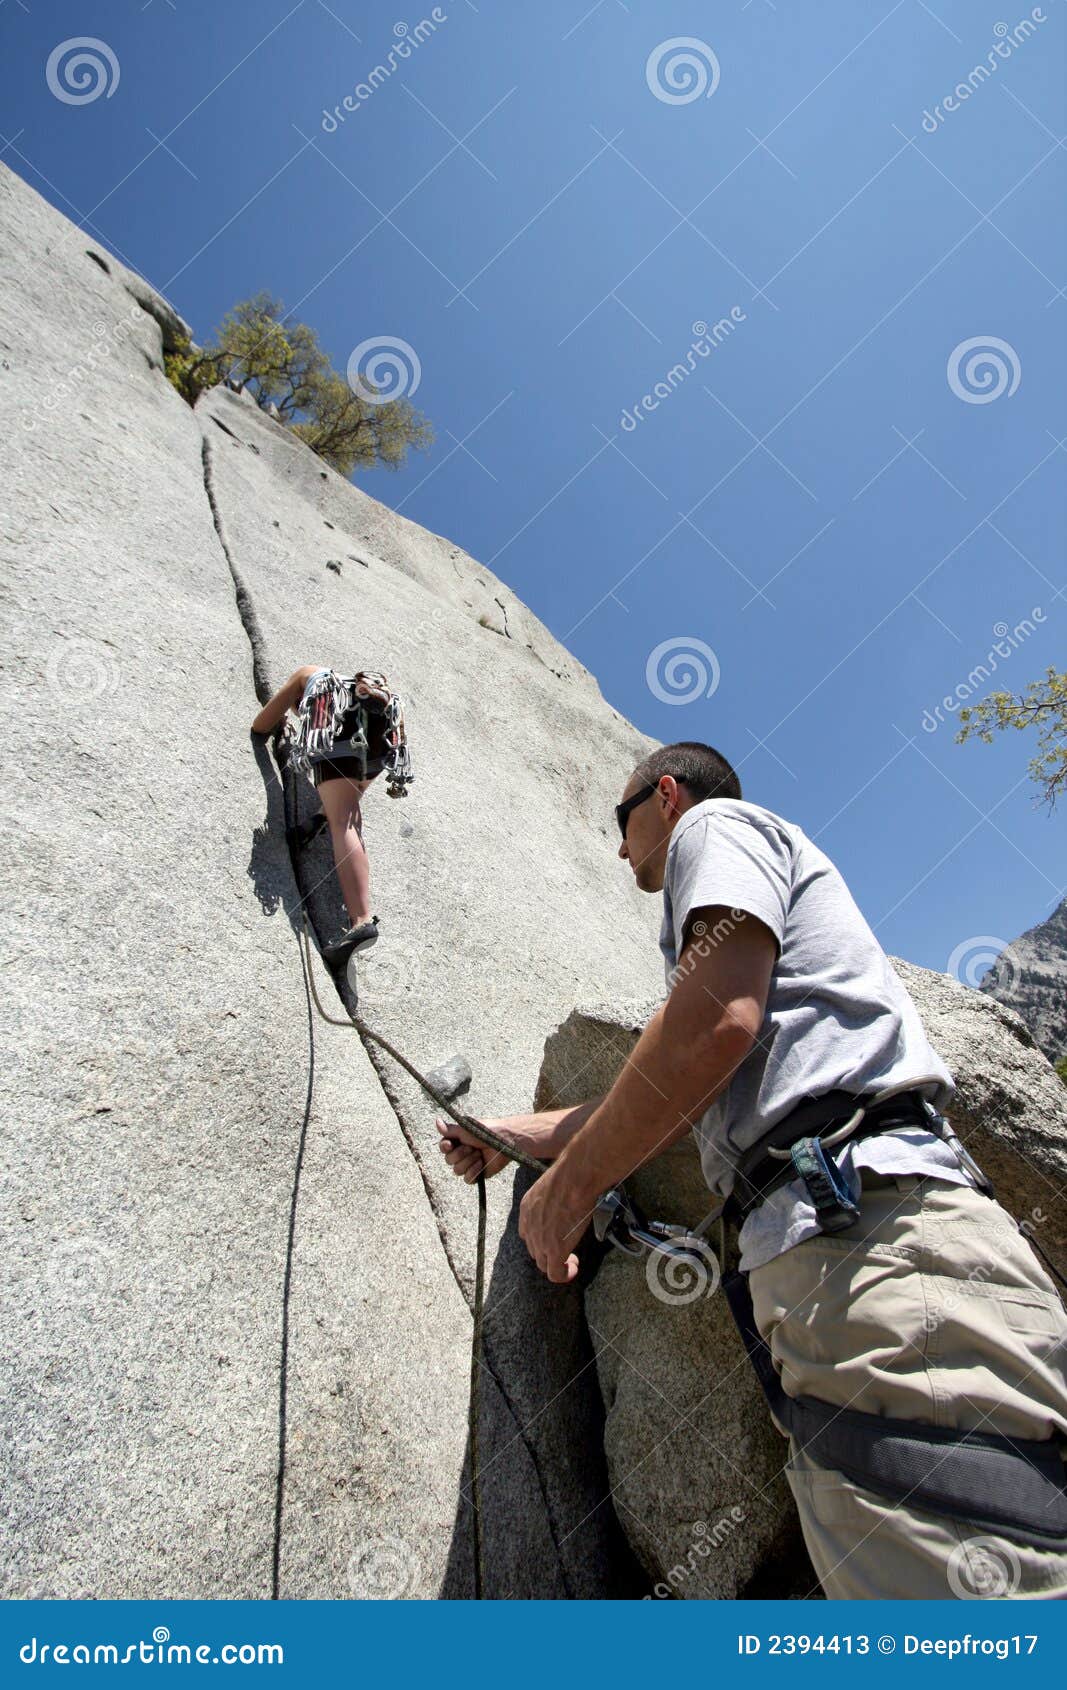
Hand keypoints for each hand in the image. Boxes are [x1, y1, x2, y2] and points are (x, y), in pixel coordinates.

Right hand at [435, 1118, 512, 1182]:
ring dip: (468, 1162)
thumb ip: (450, 1129)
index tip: (450, 1144)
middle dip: (460, 1154)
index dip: (445, 1147)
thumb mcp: (467, 1128)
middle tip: (473, 1146)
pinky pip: (467, 1179)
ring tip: (480, 1154)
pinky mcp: (477, 1174)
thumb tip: (437, 1121)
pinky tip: (481, 1164)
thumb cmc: (487, 1131)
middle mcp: (461, 1153)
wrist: (506, 1141)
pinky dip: (474, 1172)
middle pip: (449, 1161)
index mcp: (458, 1141)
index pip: (443, 1148)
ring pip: (457, 1170)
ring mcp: (469, 1164)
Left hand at [518, 1165, 591, 1284]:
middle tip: (566, 1249)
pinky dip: (564, 1274)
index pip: (527, 1232)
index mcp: (527, 1208)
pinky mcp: (555, 1250)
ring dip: (556, 1264)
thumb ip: (554, 1198)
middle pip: (534, 1249)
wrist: (576, 1178)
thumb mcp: (553, 1185)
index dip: (541, 1238)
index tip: (556, 1236)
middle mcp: (529, 1226)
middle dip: (549, 1252)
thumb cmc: (570, 1174)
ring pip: (543, 1264)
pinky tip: (573, 1268)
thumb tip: (568, 1199)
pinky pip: (555, 1273)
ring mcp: (540, 1240)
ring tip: (571, 1260)